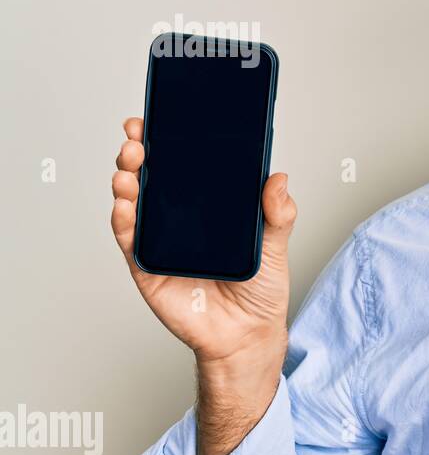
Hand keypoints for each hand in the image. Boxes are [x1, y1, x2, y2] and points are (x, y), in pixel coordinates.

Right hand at [110, 115, 295, 370]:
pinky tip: (125, 205)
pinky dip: (124, 221)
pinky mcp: (146, 266)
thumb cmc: (260, 289)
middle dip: (138, 152)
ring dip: (125, 181)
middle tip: (137, 138)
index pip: (184, 166)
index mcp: (208, 206)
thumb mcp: (276, 246)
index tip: (157, 118)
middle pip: (151, 176)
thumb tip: (279, 177)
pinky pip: (130, 240)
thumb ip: (278, 214)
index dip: (168, 140)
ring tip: (128, 168)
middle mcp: (179, 218)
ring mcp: (160, 240)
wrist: (246, 335)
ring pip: (134, 202)